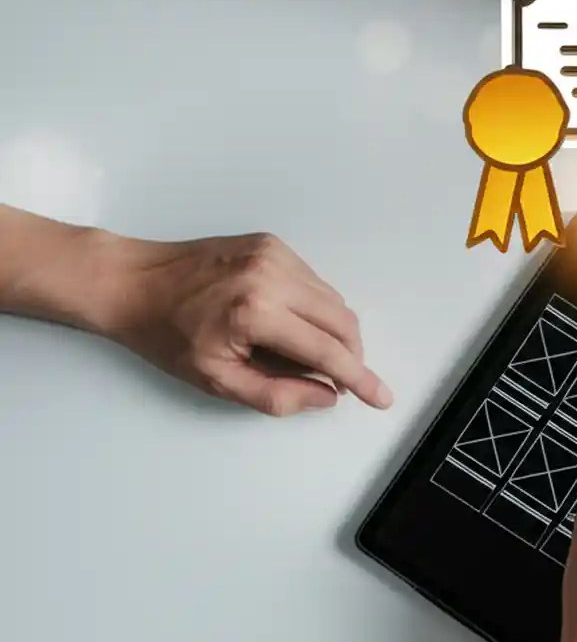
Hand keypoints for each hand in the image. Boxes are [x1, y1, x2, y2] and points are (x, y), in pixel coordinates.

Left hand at [103, 232, 392, 415]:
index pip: (327, 352)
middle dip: (349, 356)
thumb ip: (276, 395)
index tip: (380, 397)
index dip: (358, 379)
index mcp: (255, 313)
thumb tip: (325, 395)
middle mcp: (272, 276)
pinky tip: (289, 323)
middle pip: (342, 322)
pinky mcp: (272, 244)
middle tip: (336, 380)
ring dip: (333, 332)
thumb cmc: (165, 334)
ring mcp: (274, 254)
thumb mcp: (216, 379)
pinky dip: (315, 308)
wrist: (131, 281)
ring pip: (333, 301)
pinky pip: (315, 282)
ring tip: (301, 353)